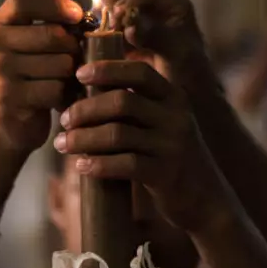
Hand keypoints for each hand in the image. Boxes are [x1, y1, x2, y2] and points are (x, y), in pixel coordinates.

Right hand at [0, 0, 83, 154]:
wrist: (10, 125)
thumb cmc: (31, 78)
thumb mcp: (34, 46)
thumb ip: (53, 27)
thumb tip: (89, 18)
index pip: (23, 1)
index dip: (54, 5)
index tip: (77, 16)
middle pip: (51, 34)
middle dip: (73, 48)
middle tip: (74, 61)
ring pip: (59, 63)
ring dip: (71, 75)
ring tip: (65, 82)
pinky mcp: (9, 97)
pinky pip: (56, 89)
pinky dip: (65, 96)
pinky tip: (60, 100)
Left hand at [56, 60, 228, 232]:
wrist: (204, 198)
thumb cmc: (169, 156)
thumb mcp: (162, 124)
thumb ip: (136, 106)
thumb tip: (83, 93)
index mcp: (174, 97)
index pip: (139, 72)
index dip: (107, 69)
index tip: (78, 75)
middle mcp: (176, 116)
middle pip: (122, 101)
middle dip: (86, 109)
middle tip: (64, 120)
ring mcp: (173, 145)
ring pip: (118, 134)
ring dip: (84, 138)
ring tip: (62, 144)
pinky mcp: (166, 173)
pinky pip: (125, 164)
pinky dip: (98, 164)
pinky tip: (81, 167)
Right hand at [103, 0, 213, 90]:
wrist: (190, 95)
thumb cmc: (189, 72)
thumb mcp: (175, 52)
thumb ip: (154, 36)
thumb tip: (129, 27)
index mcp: (173, 5)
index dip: (128, 1)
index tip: (115, 18)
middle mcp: (156, 8)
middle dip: (111, 6)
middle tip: (102, 24)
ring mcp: (141, 22)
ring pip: (114, 9)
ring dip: (104, 20)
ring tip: (97, 35)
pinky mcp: (128, 39)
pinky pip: (110, 29)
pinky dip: (102, 34)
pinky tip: (97, 45)